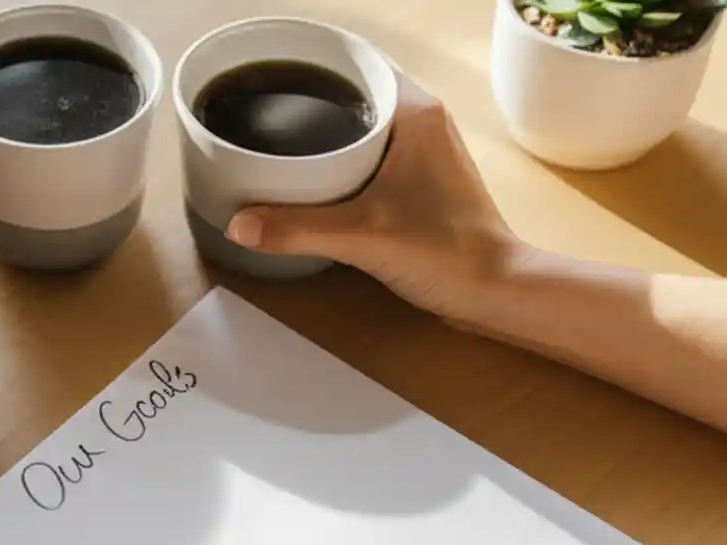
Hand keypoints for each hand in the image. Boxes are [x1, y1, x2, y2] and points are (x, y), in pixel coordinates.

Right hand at [225, 75, 523, 321]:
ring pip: (363, 125)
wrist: (492, 291)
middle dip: (310, 105)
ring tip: (278, 146)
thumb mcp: (361, 236)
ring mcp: (425, 151)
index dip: (313, 75)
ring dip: (326, 134)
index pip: (356, 69)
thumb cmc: (444, 251)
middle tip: (264, 120)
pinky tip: (311, 180)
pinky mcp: (421, 180)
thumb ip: (296, 229)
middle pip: (355, 95)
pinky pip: (371, 153)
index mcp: (415, 113)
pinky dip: (341, 160)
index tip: (273, 88)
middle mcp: (423, 121)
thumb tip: (236, 225)